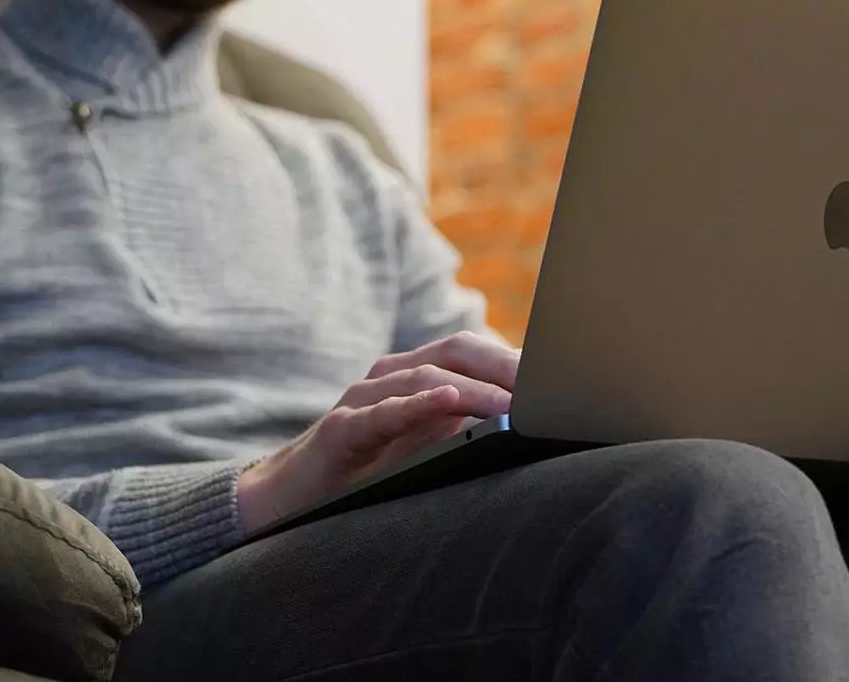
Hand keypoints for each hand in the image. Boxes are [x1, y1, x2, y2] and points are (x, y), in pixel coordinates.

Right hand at [235, 330, 519, 532]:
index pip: (473, 352)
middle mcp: (389, 375)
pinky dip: (418, 405)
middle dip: (504, 364)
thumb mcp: (424, 446)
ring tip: (513, 403)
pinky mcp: (341, 429)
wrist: (289, 498)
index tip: (559, 374)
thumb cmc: (365, 472)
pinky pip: (382, 412)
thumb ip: (465, 427)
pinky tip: (449, 402)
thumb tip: (525, 421)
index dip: (515, 358)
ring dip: (474, 389)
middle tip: (546, 385)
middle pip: (455, 351)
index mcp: (414, 373)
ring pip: (425, 377)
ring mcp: (362, 398)